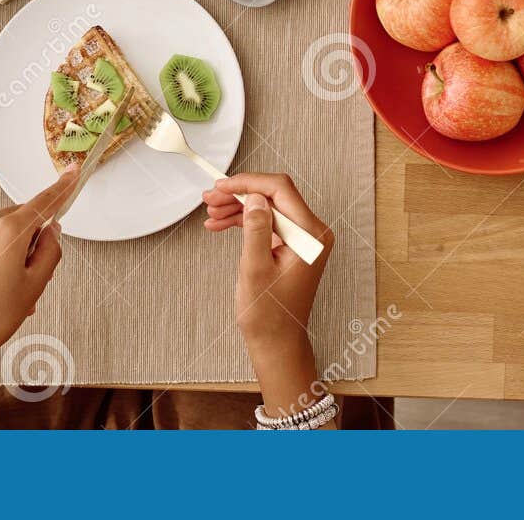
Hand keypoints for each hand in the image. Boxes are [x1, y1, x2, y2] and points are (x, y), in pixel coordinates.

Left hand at [0, 169, 76, 393]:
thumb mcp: (35, 285)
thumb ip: (50, 250)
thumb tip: (51, 232)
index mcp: (9, 231)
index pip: (44, 202)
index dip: (63, 187)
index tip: (73, 172)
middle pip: (23, 220)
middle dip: (33, 240)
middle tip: (31, 277)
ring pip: (4, 232)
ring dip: (13, 252)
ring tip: (9, 291)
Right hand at [202, 173, 334, 350]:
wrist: (276, 341)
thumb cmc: (269, 316)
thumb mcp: (256, 270)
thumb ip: (256, 230)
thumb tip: (255, 198)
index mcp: (311, 236)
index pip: (281, 190)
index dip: (249, 183)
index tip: (224, 186)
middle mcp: (312, 233)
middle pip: (273, 196)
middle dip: (240, 194)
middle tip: (211, 198)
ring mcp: (302, 239)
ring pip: (267, 208)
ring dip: (238, 208)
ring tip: (212, 211)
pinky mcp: (291, 245)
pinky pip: (267, 223)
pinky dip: (244, 222)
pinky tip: (221, 224)